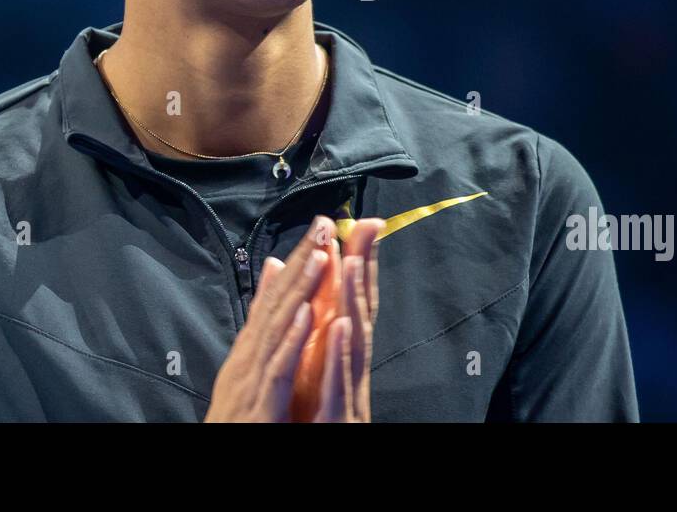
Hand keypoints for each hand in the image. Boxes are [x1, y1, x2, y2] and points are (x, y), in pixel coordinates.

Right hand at [202, 217, 330, 421]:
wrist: (223, 450)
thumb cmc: (239, 414)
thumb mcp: (249, 366)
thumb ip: (261, 321)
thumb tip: (271, 272)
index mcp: (250, 347)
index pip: (276, 295)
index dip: (298, 259)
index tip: (320, 227)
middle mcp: (249, 355)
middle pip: (277, 301)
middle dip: (301, 261)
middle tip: (323, 225)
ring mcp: (252, 378)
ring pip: (278, 327)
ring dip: (299, 290)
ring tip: (320, 257)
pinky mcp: (261, 405)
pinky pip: (278, 369)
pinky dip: (292, 340)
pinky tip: (308, 314)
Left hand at [284, 216, 384, 422]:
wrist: (316, 453)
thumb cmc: (313, 422)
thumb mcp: (314, 374)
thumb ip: (315, 334)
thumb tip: (309, 293)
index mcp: (340, 360)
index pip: (352, 304)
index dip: (359, 264)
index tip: (362, 224)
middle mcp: (351, 372)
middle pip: (361, 313)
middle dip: (365, 270)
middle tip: (367, 227)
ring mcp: (348, 394)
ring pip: (355, 343)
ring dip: (355, 302)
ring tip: (353, 262)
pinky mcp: (337, 419)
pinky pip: (338, 384)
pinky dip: (341, 355)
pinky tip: (342, 327)